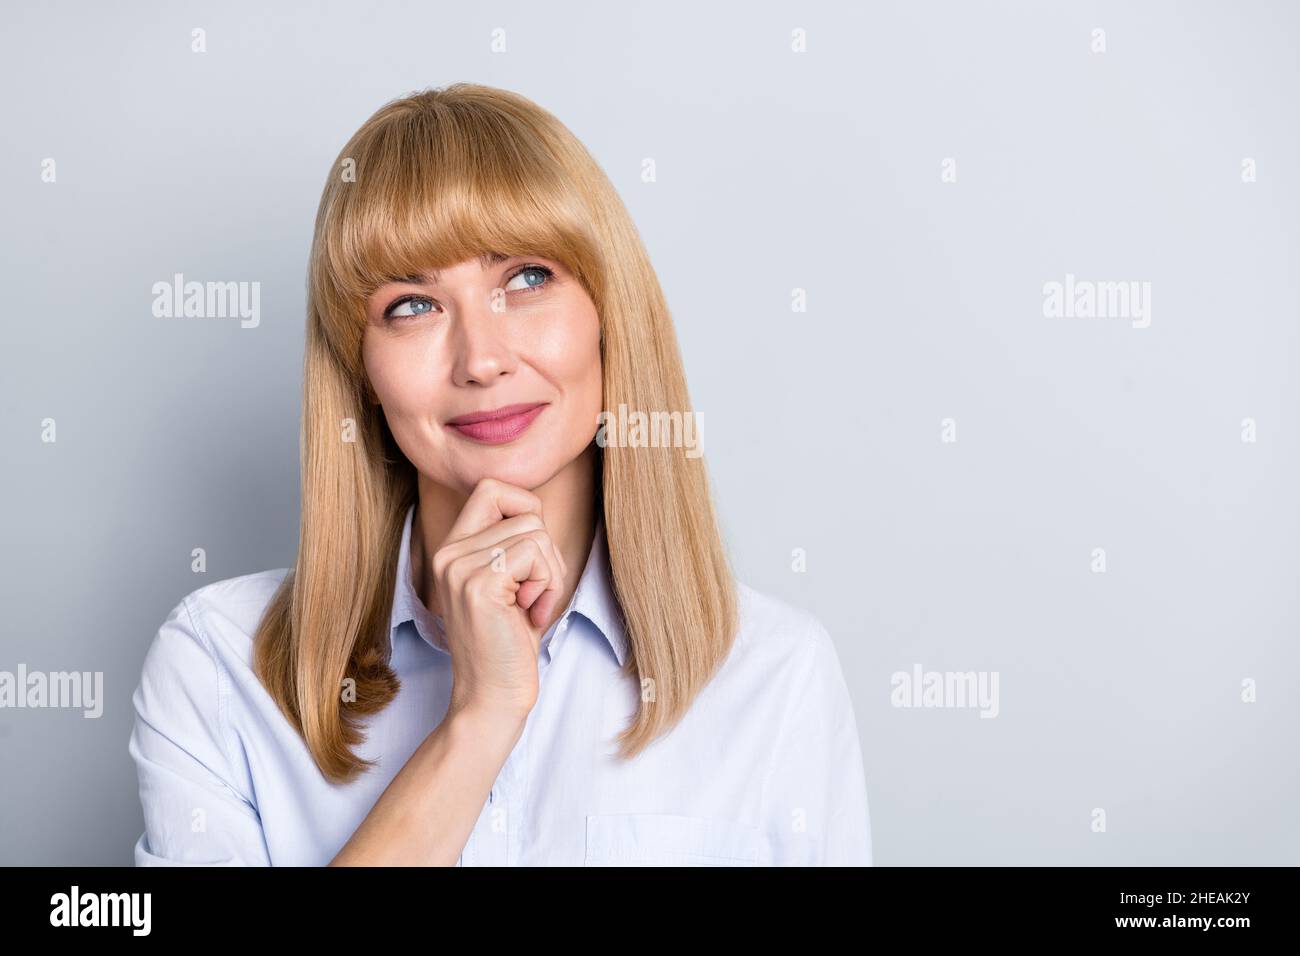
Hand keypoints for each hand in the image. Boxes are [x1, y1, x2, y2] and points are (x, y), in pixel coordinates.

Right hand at [431, 478, 567, 720]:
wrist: (492, 697)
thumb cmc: (509, 643)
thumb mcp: (509, 583)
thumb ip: (511, 544)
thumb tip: (536, 508)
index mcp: (452, 549)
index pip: (491, 488)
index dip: (526, 508)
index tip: (532, 554)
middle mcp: (448, 553)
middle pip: (525, 511)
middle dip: (547, 552)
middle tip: (535, 591)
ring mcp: (460, 567)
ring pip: (536, 533)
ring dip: (550, 573)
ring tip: (531, 607)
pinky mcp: (480, 584)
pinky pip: (536, 554)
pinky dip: (548, 585)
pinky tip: (531, 614)